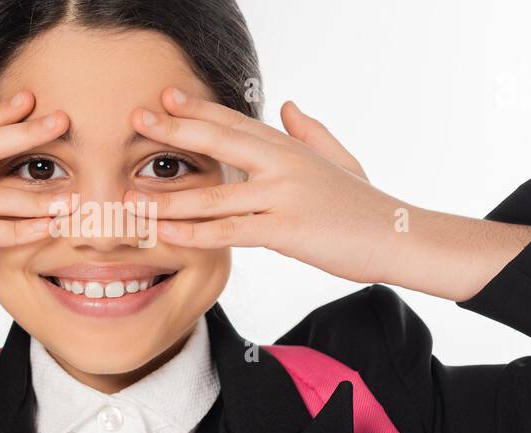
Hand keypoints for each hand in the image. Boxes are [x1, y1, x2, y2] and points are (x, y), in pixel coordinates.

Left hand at [127, 87, 530, 301]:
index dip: (198, 109)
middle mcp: (284, 163)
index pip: (236, 122)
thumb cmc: (365, 204)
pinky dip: (196, 233)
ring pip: (216, 195)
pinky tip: (167, 234)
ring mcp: (284, 194)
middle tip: (136, 120)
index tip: (165, 98)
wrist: (400, 236)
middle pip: (220, 141)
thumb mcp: (338, 159)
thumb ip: (309, 131)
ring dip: (170, 198)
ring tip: (131, 198)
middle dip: (174, 130)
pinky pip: (232, 231)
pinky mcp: (287, 229)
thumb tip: (286, 106)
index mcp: (290, 146)